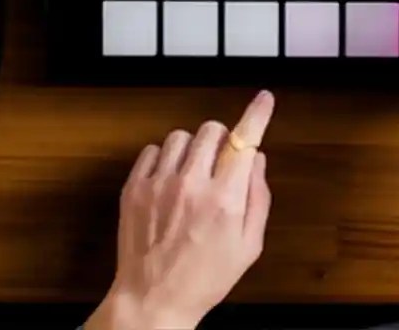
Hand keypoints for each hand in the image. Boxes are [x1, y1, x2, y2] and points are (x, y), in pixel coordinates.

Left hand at [87, 91, 274, 329]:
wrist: (153, 300)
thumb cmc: (204, 279)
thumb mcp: (249, 246)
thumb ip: (258, 198)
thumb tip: (256, 160)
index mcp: (225, 200)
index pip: (245, 141)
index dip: (257, 115)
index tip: (264, 99)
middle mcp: (191, 185)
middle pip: (212, 130)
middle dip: (222, 140)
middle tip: (221, 162)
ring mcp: (159, 184)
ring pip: (181, 136)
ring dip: (192, 148)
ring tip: (192, 175)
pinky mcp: (134, 188)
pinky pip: (152, 150)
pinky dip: (164, 158)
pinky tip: (169, 181)